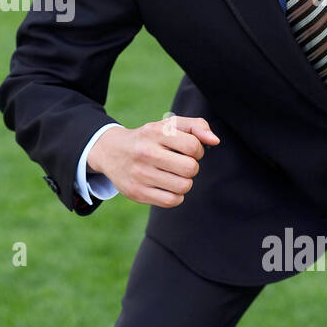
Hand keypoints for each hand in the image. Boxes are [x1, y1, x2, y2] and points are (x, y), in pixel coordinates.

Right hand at [87, 115, 219, 207]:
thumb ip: (195, 126)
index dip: (197, 150)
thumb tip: (214, 141)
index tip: (188, 151)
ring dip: (184, 182)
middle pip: (190, 168)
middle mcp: (145, 152)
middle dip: (192, 167)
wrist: (111, 152)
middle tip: (181, 164)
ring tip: (174, 175)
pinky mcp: (137, 192)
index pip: (193, 146)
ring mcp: (140, 174)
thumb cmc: (148, 138)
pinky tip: (168, 186)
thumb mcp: (167, 125)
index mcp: (155, 132)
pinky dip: (176, 196)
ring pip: (183, 186)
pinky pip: (172, 201)